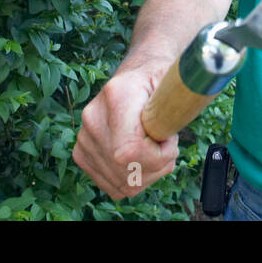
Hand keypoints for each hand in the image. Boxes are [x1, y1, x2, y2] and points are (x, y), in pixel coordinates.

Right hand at [72, 68, 178, 199]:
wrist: (136, 76)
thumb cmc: (159, 79)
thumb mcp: (177, 82)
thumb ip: (178, 102)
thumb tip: (175, 121)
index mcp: (116, 96)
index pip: (129, 151)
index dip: (158, 157)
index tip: (170, 141)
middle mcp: (93, 118)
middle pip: (127, 171)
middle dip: (157, 166)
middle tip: (166, 143)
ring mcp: (84, 137)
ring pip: (122, 184)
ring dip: (148, 174)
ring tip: (153, 147)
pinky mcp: (82, 153)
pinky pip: (114, 186)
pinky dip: (134, 179)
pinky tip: (141, 158)